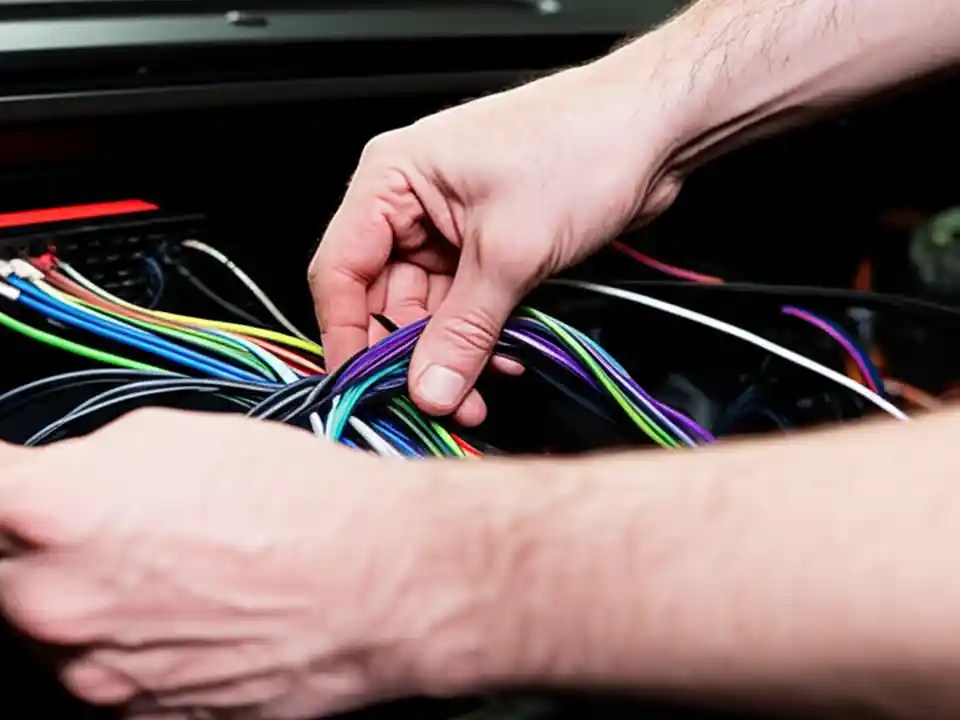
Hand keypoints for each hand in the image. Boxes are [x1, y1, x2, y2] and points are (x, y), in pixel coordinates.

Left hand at [0, 411, 494, 717]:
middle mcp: (52, 604)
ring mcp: (89, 672)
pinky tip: (166, 606)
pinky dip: (105, 642)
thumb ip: (54, 459)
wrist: (376, 582)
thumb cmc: (291, 501)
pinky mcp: (132, 715)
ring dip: (55, 596)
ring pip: (28, 631)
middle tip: (54, 517)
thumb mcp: (160, 436)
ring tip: (140, 562)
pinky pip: (86, 673)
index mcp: (48, 518)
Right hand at [309, 64, 682, 422]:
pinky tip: (502, 361)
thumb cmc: (583, 144)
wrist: (656, 125)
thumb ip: (463, 330)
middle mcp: (410, 199)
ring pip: (427, 308)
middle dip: (411, 355)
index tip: (360, 387)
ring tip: (477, 394)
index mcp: (392, 178)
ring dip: (451, 354)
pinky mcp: (486, 242)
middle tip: (436, 403)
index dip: (345, 334)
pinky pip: (464, 304)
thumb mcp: (510, 251)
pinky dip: (479, 336)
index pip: (339, 270)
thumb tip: (428, 388)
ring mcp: (448, 222)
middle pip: (382, 297)